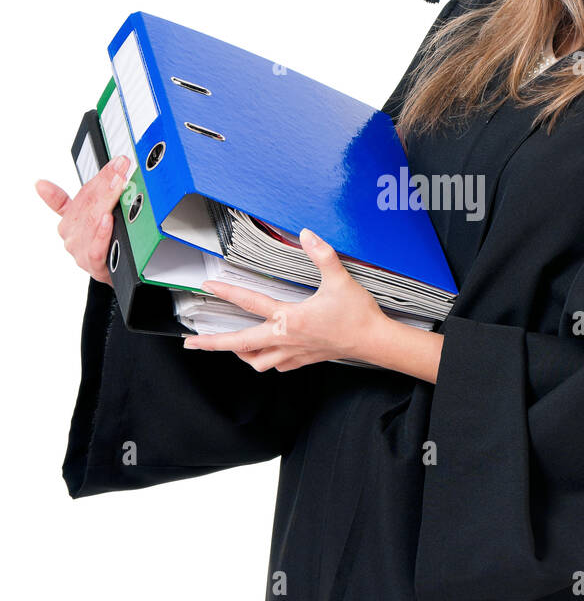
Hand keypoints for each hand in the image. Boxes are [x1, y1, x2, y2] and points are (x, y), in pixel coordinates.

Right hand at [36, 158, 130, 285]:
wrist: (114, 274)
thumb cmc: (100, 243)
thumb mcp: (86, 219)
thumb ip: (67, 201)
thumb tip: (39, 184)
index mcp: (68, 220)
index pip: (85, 193)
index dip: (103, 176)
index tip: (118, 162)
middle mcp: (71, 234)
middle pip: (90, 204)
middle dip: (107, 184)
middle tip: (122, 169)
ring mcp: (81, 250)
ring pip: (93, 223)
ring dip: (106, 202)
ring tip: (116, 186)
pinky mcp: (94, 265)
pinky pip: (96, 247)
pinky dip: (102, 232)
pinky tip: (107, 220)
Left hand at [183, 228, 389, 370]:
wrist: (374, 342)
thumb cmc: (357, 314)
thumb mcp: (339, 280)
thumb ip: (322, 255)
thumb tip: (307, 234)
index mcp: (289, 318)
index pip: (250, 302)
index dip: (227, 292)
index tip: (208, 286)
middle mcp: (285, 339)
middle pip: (240, 344)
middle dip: (212, 343)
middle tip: (193, 342)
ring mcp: (293, 353)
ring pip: (256, 362)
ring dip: (240, 355)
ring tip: (230, 347)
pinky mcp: (303, 361)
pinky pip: (276, 367)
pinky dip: (265, 361)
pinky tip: (266, 354)